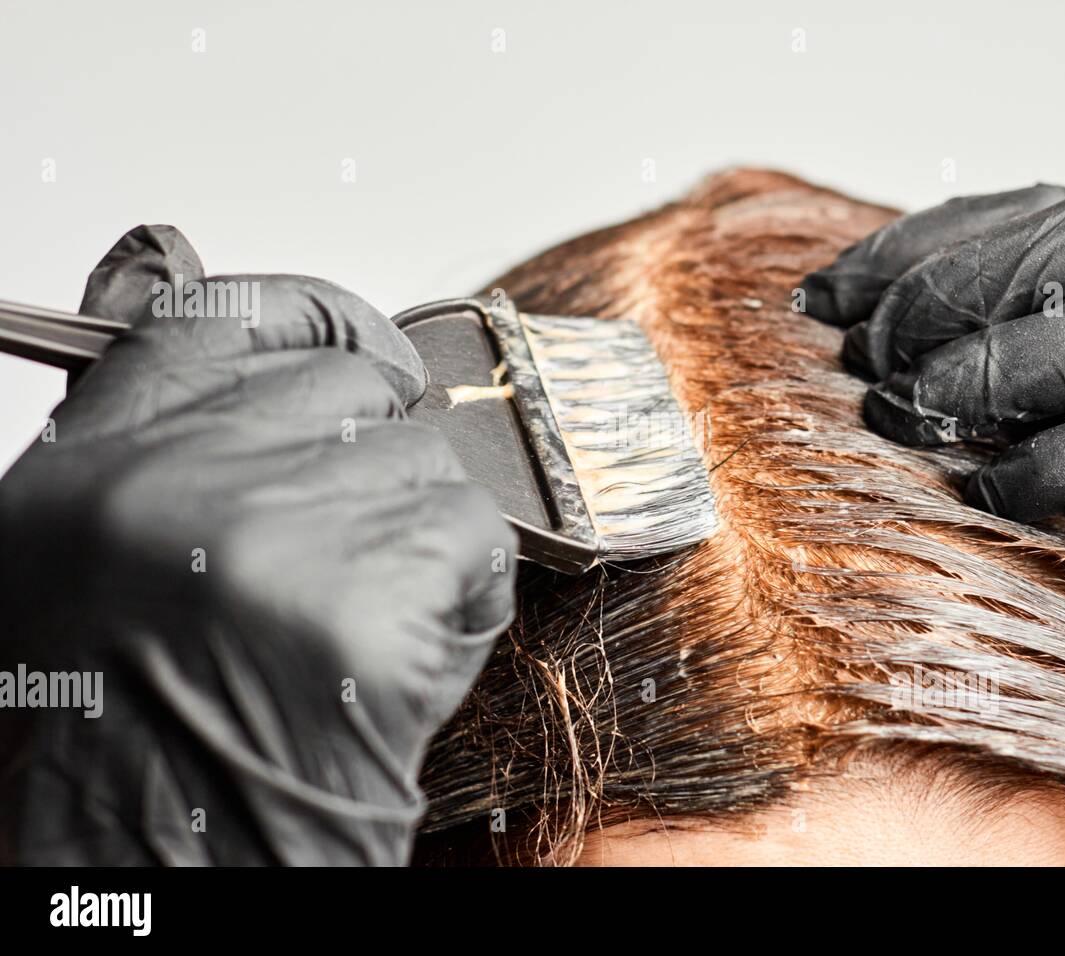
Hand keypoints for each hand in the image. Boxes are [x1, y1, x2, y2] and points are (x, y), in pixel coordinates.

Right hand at [0, 225, 516, 863]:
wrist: (166, 865)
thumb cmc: (136, 738)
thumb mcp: (90, 571)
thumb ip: (171, 463)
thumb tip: (282, 385)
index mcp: (90, 471)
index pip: (218, 319)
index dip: (313, 318)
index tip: (368, 350)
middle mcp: (174, 482)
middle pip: (352, 391)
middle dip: (381, 463)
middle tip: (363, 549)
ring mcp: (273, 530)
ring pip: (424, 464)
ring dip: (422, 542)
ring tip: (365, 626)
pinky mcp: (366, 594)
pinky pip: (476, 535)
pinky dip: (466, 592)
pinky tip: (407, 653)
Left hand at [802, 187, 1064, 625]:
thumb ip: (1055, 353)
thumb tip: (897, 354)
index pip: (1046, 211)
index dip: (923, 243)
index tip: (826, 293)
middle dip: (948, 294)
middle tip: (866, 361)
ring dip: (985, 373)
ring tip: (906, 417)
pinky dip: (1055, 464)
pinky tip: (991, 492)